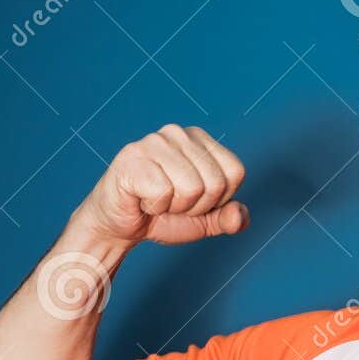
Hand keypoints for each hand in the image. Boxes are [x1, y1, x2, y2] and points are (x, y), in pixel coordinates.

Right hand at [73, 124, 248, 247]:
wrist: (119, 226)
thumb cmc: (162, 217)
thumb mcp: (204, 221)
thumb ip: (228, 219)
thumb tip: (239, 217)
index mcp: (201, 140)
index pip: (235, 173)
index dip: (218, 199)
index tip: (193, 200)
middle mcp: (178, 133)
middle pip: (215, 183)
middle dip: (196, 206)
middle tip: (171, 202)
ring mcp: (154, 141)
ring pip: (191, 189)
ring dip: (174, 207)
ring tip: (156, 199)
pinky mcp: (133, 157)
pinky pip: (163, 192)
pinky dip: (154, 207)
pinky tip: (141, 198)